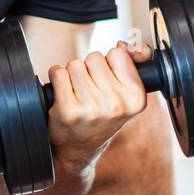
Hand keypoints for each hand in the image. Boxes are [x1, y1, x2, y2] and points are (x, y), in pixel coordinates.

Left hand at [46, 38, 151, 164]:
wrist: (80, 149)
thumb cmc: (103, 117)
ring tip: (78, 94)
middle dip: (90, 69)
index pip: (118, 53)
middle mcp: (116, 104)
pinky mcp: (68, 111)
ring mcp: (92, 108)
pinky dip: (57, 79)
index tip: (108, 81)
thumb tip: (125, 45)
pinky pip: (58, 73)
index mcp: (136, 98)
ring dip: (73, 75)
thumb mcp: (127, 94)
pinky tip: (63, 94)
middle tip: (91, 91)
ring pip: (75, 64)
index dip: (109, 64)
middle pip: (94, 57)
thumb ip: (133, 63)